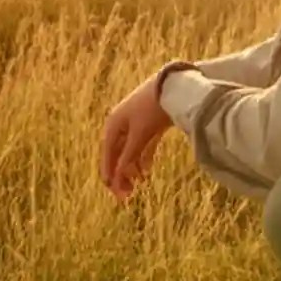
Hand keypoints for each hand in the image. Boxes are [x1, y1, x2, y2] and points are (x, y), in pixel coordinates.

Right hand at [99, 74, 172, 199]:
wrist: (173, 86)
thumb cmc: (151, 110)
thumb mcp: (139, 135)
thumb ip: (128, 156)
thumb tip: (117, 178)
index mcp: (113, 125)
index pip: (107, 155)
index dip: (110, 174)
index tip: (114, 192)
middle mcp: (121, 124)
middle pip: (117, 154)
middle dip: (121, 174)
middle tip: (127, 194)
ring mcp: (135, 123)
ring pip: (130, 150)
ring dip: (132, 167)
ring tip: (139, 184)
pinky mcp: (149, 123)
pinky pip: (142, 144)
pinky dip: (143, 157)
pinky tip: (146, 170)